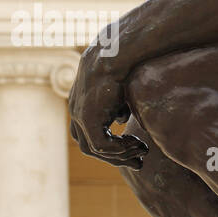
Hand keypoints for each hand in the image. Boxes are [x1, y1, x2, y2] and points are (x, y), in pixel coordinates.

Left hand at [68, 40, 147, 168]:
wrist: (116, 54)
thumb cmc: (123, 66)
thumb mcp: (121, 91)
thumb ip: (118, 107)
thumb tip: (120, 120)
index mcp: (80, 104)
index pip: (90, 133)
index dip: (109, 143)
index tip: (132, 148)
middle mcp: (75, 111)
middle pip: (89, 145)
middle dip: (114, 156)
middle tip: (138, 161)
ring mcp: (79, 116)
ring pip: (94, 149)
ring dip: (120, 154)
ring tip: (142, 151)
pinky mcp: (87, 119)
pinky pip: (101, 146)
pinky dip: (119, 149)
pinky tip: (137, 144)